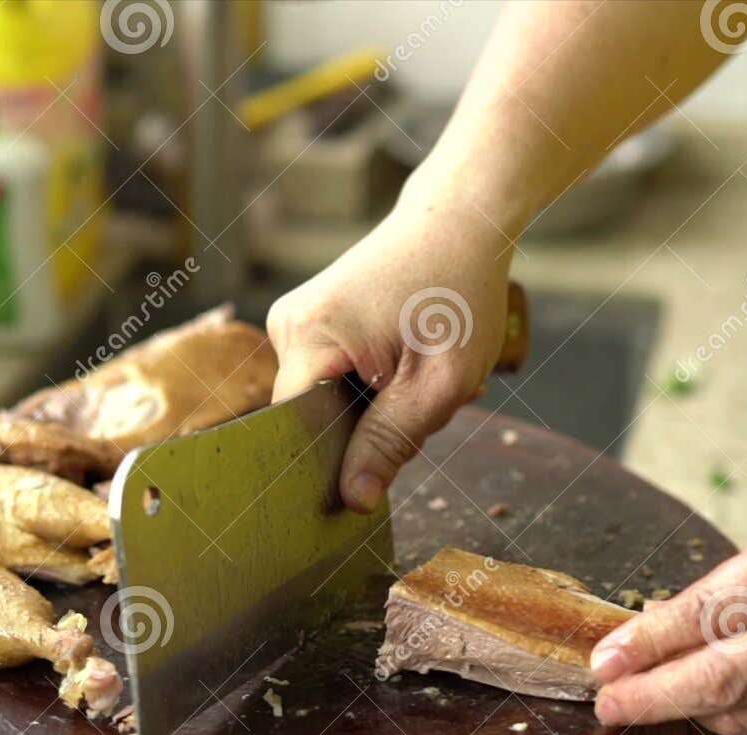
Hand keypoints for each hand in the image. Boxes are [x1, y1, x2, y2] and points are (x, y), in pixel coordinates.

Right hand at [267, 197, 510, 511]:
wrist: (460, 222)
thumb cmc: (459, 291)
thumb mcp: (439, 382)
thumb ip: (391, 443)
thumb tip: (352, 500)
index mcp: (308, 337)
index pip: (296, 433)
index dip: (336, 461)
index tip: (380, 463)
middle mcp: (285, 327)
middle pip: (313, 421)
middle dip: (368, 430)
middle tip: (420, 400)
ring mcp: (293, 322)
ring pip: (325, 404)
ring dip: (374, 408)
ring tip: (415, 372)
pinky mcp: (309, 322)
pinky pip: (330, 381)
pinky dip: (369, 387)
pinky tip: (401, 362)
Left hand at [588, 463, 746, 734]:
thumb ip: (744, 571)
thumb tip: (673, 618)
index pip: (708, 615)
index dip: (646, 644)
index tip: (603, 660)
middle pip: (722, 682)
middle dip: (651, 698)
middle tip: (607, 701)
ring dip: (693, 712)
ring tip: (656, 697)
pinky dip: (746, 718)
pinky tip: (720, 701)